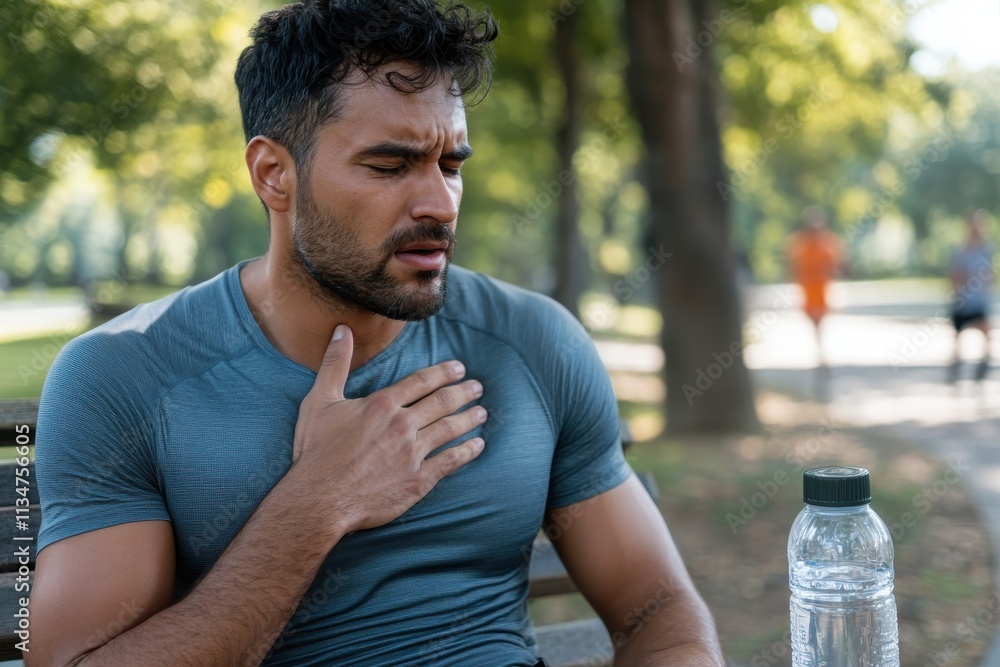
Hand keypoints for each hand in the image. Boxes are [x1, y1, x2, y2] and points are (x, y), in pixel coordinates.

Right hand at [288, 324, 486, 532]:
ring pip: (450, 429)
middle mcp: (402, 425)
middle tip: (478, 388)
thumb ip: (334, 363)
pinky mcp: (418, 480)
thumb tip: (342, 329)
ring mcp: (413, 453)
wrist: (320, 500)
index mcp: (382, 404)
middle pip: (442, 402)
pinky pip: (450, 461)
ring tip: (482, 412)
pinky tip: (478, 446)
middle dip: (463, 393)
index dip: (443, 373)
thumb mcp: (319, 401)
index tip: (459, 368)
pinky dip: (467, 452)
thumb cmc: (317, 451)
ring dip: (470, 419)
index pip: (422, 381)